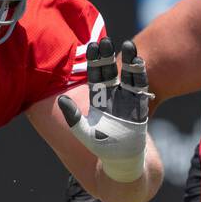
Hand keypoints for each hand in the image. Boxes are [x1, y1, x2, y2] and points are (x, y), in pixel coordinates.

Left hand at [58, 38, 152, 182]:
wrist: (122, 161)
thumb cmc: (102, 148)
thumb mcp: (84, 132)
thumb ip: (73, 117)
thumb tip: (60, 99)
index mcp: (99, 99)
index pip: (95, 76)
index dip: (94, 61)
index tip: (91, 46)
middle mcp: (113, 96)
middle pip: (111, 71)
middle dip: (108, 56)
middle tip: (106, 40)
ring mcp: (128, 99)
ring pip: (128, 75)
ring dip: (128, 60)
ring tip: (127, 44)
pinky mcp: (140, 106)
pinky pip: (140, 87)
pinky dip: (140, 74)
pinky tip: (138, 62)